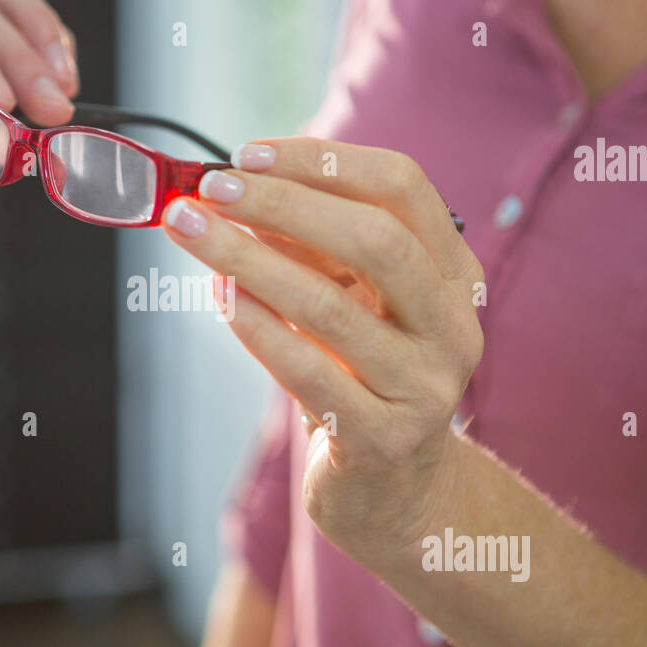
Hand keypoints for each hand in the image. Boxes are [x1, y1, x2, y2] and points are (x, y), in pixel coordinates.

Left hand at [163, 139, 483, 572]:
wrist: (394, 492)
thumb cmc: (360, 378)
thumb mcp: (349, 303)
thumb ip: (309, 250)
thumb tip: (236, 194)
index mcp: (454, 275)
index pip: (403, 187)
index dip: (323, 161)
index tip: (247, 154)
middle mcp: (453, 326)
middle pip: (376, 240)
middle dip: (284, 204)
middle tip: (212, 188)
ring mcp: (424, 387)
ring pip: (330, 307)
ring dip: (249, 260)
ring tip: (192, 231)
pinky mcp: (382, 440)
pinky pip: (308, 372)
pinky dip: (257, 327)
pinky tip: (219, 296)